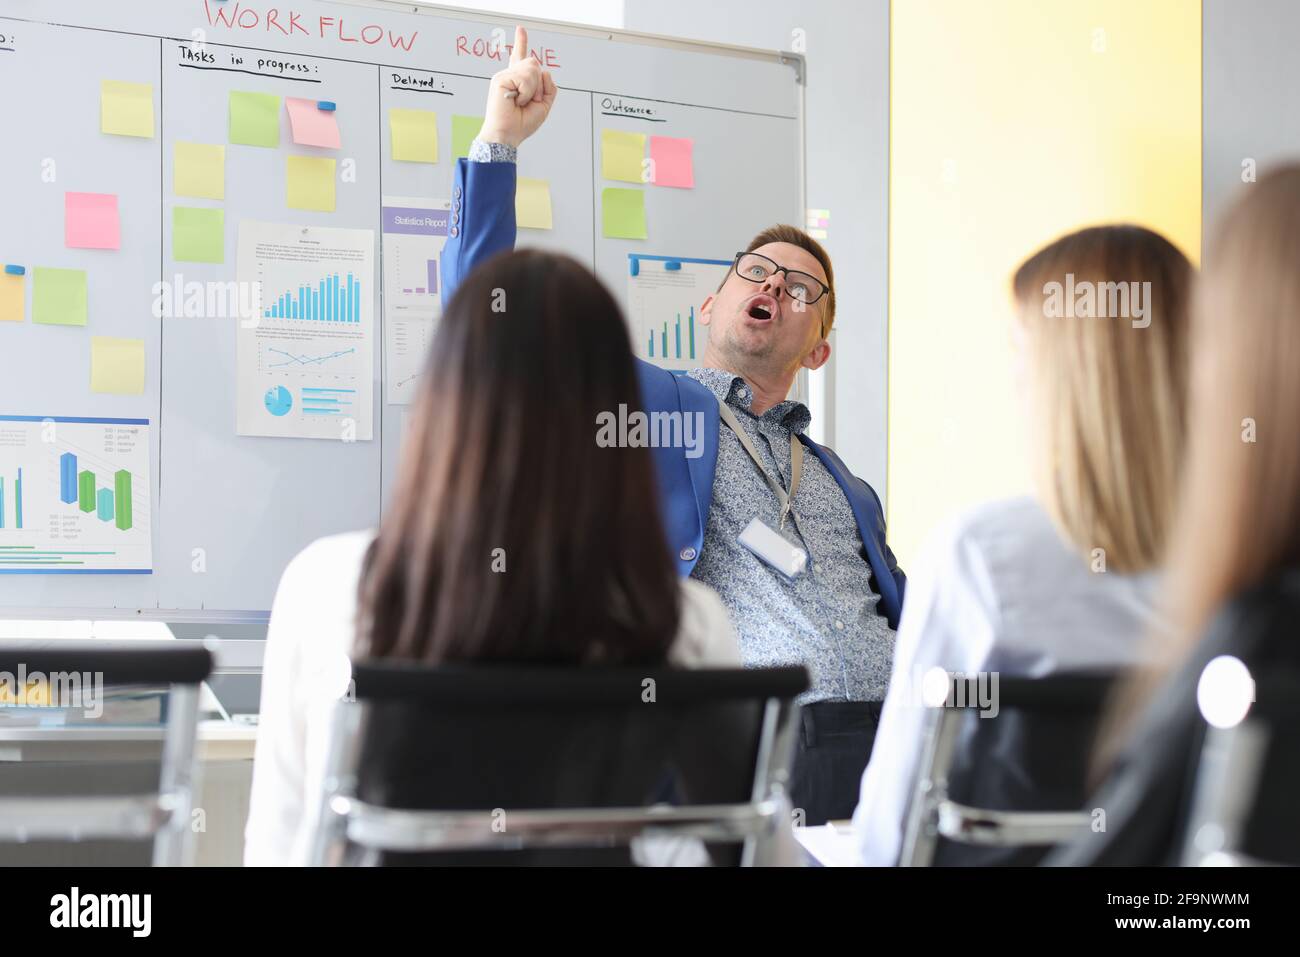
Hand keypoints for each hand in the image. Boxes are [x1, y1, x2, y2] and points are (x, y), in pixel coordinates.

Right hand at [477, 26, 556, 148]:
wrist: (507, 135)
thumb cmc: (521, 124)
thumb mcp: (544, 105)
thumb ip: (548, 87)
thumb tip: (544, 70)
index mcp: (518, 80)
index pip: (520, 57)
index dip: (521, 42)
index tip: (520, 29)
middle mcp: (510, 75)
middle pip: (535, 64)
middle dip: (539, 86)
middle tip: (527, 102)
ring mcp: (505, 75)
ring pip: (533, 68)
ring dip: (533, 90)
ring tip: (521, 102)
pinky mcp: (501, 78)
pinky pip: (526, 78)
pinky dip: (526, 92)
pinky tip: (516, 101)